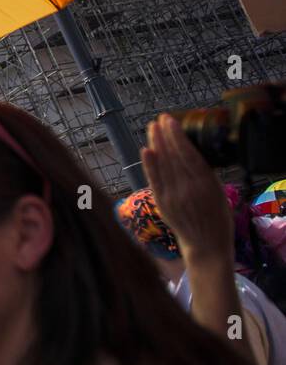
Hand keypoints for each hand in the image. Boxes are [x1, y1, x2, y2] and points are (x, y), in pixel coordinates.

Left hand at [142, 113, 232, 262]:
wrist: (206, 245)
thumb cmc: (216, 217)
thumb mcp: (219, 192)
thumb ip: (204, 174)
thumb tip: (189, 152)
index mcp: (207, 184)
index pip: (189, 154)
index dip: (178, 136)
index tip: (171, 121)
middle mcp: (189, 188)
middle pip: (173, 156)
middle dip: (165, 135)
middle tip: (160, 118)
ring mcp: (173, 196)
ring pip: (162, 165)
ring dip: (156, 144)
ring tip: (152, 128)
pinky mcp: (162, 203)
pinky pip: (154, 180)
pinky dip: (149, 164)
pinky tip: (145, 150)